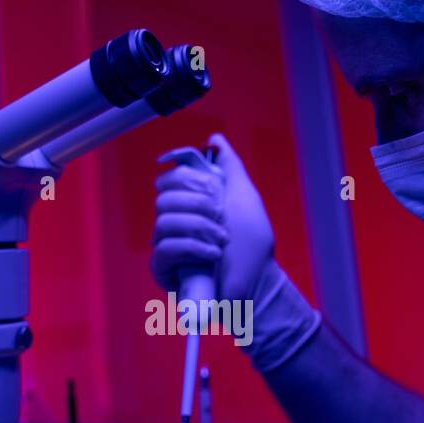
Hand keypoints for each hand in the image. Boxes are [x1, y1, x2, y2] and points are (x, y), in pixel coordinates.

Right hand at [152, 133, 274, 302]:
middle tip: (222, 218)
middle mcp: (174, 224)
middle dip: (199, 205)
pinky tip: (213, 255)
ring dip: (199, 228)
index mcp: (188, 205)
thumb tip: (214, 139)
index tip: (214, 190)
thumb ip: (229, 165)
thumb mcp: (243, 196)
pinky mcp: (165, 271)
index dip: (188, 180)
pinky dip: (192, 247)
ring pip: (164, 222)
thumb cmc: (253, 246)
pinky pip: (165, 249)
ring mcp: (168, 247)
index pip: (168, 181)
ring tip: (222, 241)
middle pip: (164, 199)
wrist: (259, 283)